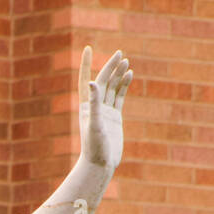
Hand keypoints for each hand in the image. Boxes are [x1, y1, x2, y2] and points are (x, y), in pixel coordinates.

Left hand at [78, 46, 132, 170]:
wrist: (101, 164)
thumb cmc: (94, 146)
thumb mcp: (94, 123)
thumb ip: (94, 102)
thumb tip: (92, 82)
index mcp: (85, 106)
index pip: (85, 80)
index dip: (86, 64)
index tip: (88, 48)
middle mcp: (94, 107)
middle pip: (102, 81)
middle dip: (110, 67)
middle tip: (120, 53)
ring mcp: (105, 112)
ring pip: (112, 88)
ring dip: (118, 75)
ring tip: (126, 61)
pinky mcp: (114, 118)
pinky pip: (119, 98)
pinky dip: (124, 86)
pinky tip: (129, 75)